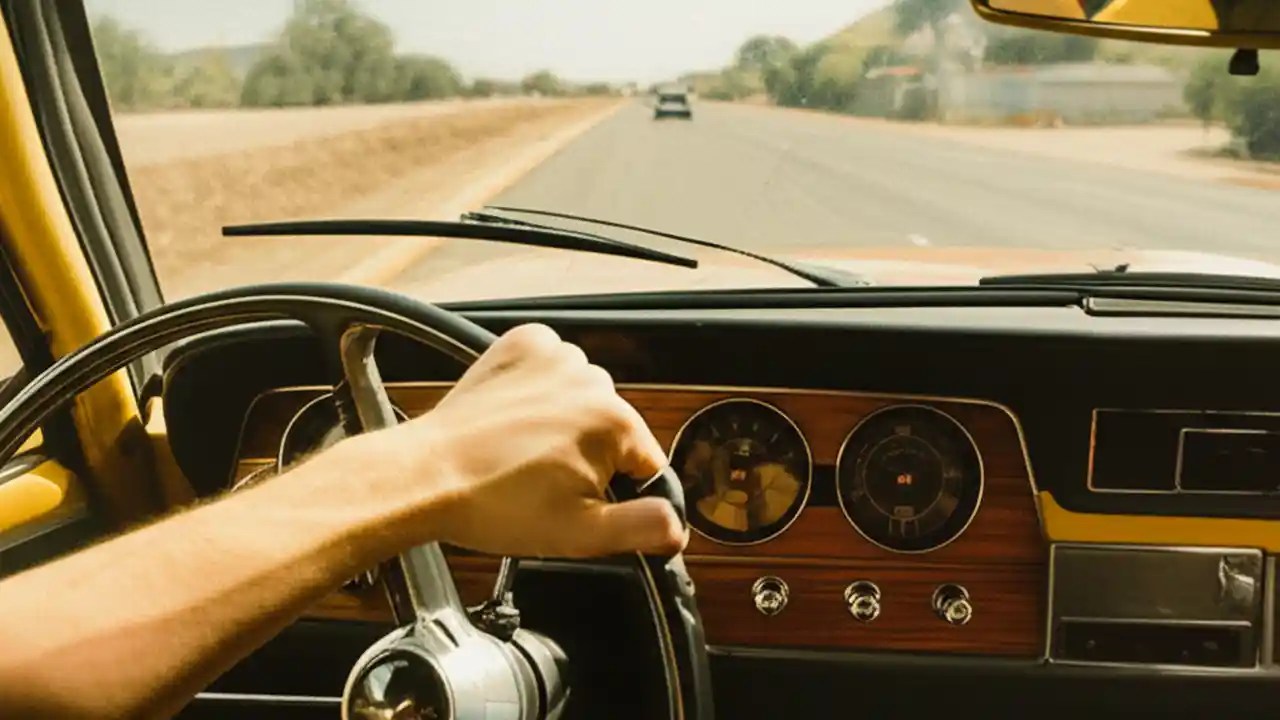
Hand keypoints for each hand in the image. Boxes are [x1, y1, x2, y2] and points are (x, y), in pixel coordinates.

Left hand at [372, 323, 685, 557]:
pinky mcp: (521, 347)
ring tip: (525, 453)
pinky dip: (540, 386)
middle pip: (613, 428)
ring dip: (565, 420)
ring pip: (582, 396)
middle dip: (590, 455)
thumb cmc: (492, 503)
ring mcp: (553, 356)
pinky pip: (550, 365)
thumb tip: (677, 526)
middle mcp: (589, 379)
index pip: (647, 463)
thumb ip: (641, 528)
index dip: (619, 491)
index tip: (583, 501)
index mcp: (614, 422)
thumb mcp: (579, 535)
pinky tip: (518, 418)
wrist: (426, 476)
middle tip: (545, 483)